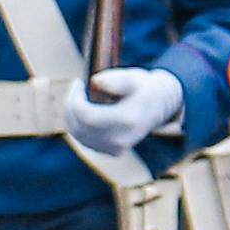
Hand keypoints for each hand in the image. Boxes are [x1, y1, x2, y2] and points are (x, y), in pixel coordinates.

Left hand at [62, 66, 180, 162]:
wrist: (159, 107)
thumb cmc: (143, 88)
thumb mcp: (134, 78)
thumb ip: (117, 79)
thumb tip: (96, 81)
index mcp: (126, 120)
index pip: (87, 116)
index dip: (75, 99)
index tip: (79, 82)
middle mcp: (120, 139)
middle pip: (79, 126)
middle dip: (71, 104)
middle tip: (77, 87)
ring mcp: (115, 149)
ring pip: (78, 134)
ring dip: (72, 114)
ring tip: (78, 96)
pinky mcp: (111, 152)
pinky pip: (83, 139)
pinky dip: (77, 123)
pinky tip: (82, 109)